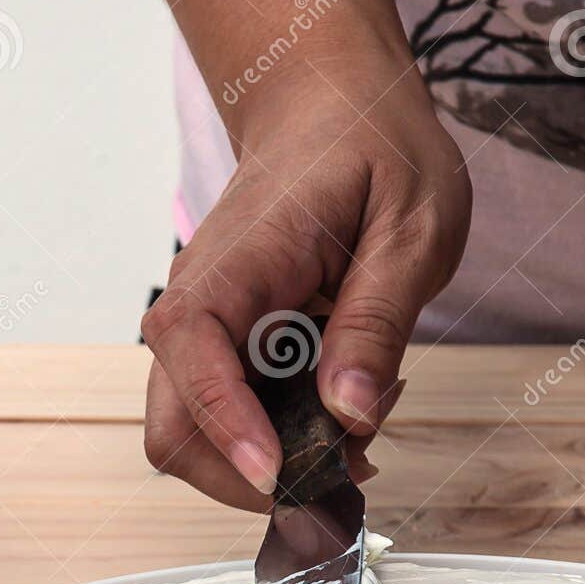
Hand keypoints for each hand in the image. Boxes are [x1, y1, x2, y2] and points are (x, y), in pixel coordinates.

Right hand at [140, 60, 470, 509]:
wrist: (330, 106)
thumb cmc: (370, 147)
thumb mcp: (410, 228)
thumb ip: (377, 323)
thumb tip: (349, 415)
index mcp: (235, 264)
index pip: (193, 361)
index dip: (231, 432)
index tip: (283, 477)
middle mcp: (197, 305)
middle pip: (174, 430)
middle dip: (247, 474)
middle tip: (340, 470)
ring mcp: (204, 332)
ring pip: (196, 437)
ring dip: (270, 459)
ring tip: (354, 429)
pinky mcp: (224, 348)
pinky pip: (231, 417)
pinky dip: (280, 436)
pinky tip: (340, 404)